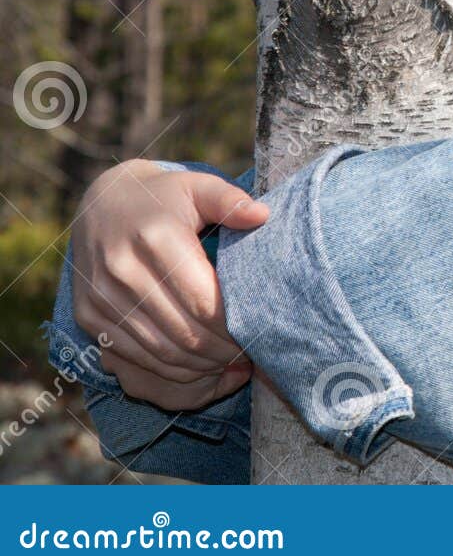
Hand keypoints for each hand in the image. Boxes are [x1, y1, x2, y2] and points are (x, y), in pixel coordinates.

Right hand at [72, 159, 269, 411]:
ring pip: (159, 352)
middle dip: (222, 351)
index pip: (203, 302)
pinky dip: (169, 369)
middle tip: (251, 353)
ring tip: (230, 362)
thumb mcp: (198, 186)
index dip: (234, 326)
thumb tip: (262, 216)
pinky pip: (133, 357)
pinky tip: (198, 365)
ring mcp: (100, 297)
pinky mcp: (88, 316)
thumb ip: (230, 200)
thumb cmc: (164, 197)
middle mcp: (122, 271)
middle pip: (183, 333)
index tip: (260, 331)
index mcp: (155, 239)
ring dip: (199, 366)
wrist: (102, 203)